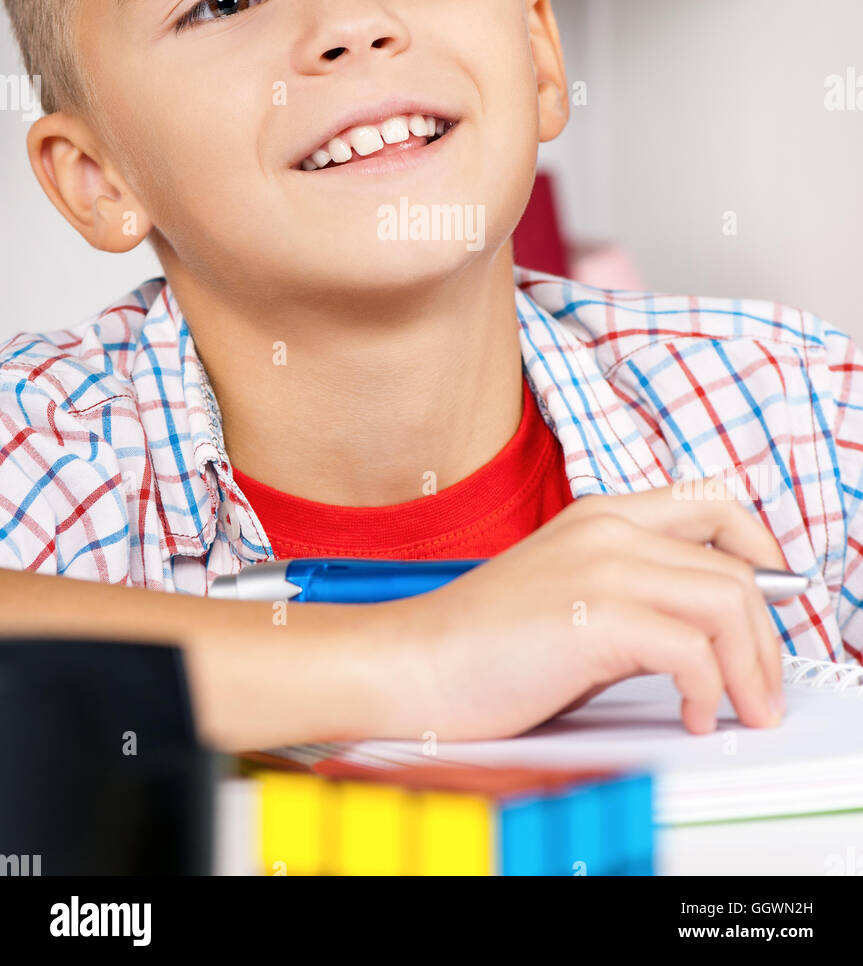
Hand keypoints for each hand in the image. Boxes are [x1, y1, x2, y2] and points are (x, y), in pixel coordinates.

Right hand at [391, 482, 789, 740]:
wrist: (410, 663)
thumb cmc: (478, 642)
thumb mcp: (567, 595)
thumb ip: (631, 592)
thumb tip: (703, 630)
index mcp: (600, 515)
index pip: (714, 504)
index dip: (761, 549)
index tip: (771, 603)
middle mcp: (607, 527)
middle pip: (735, 562)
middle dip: (766, 634)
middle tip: (762, 684)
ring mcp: (601, 565)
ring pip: (728, 599)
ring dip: (751, 666)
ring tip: (739, 708)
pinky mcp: (594, 616)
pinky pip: (692, 649)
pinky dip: (709, 691)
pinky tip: (691, 714)